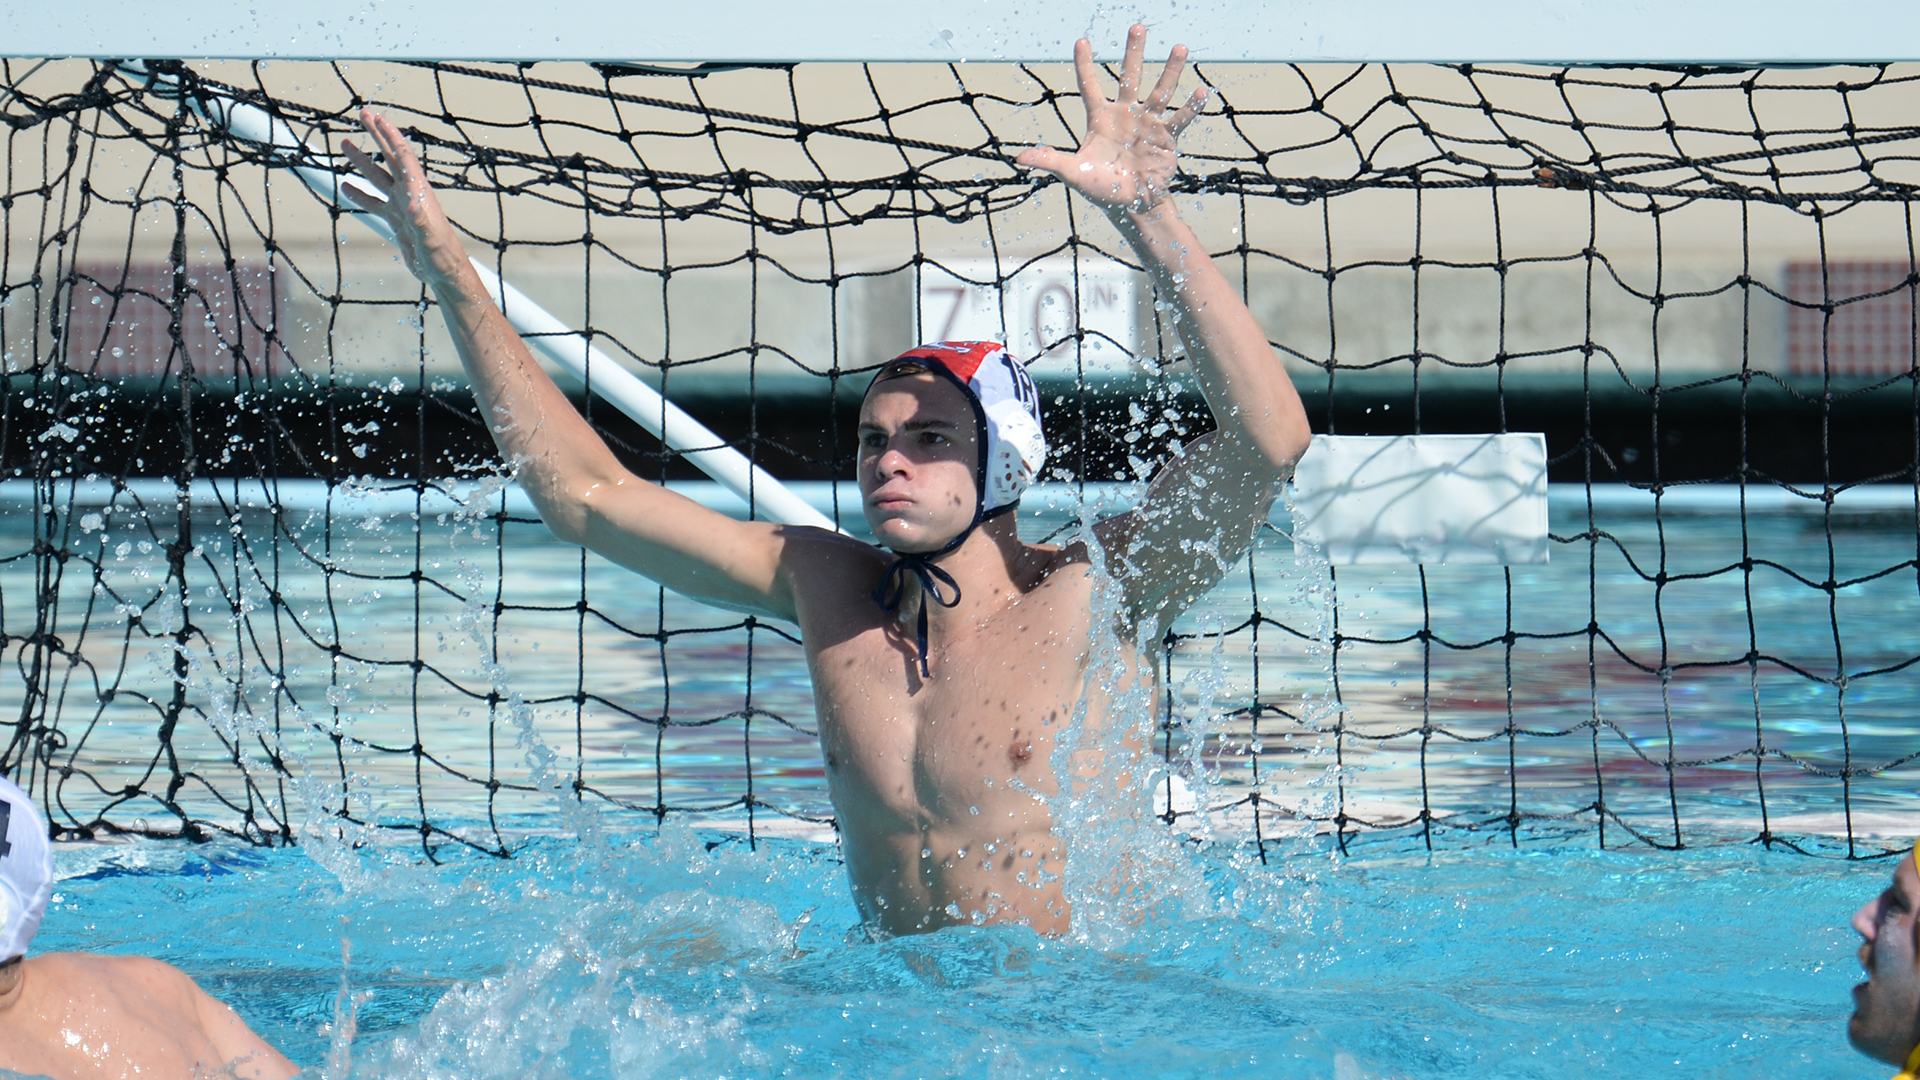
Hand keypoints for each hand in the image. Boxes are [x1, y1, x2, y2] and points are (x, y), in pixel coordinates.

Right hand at [340, 108, 464, 289]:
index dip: (389, 136)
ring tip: (345, 144)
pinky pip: (374, 203)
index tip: (376, 117)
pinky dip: (359, 195)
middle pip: (389, 158)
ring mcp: (402, 206)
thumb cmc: (442, 255)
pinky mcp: (396, 221)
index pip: (402, 157)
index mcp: (418, 192)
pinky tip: (346, 187)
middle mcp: (410, 194)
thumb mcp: (431, 238)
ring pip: (378, 178)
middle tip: (362, 114)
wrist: (443, 273)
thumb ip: (420, 220)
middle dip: (376, 136)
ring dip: (362, 161)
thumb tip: (410, 205)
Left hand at [1016, 24, 1206, 214]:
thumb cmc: (1101, 189)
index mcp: (1101, 119)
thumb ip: (1050, 161)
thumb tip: (1019, 158)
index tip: (1082, 41)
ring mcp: (1149, 124)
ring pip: (1160, 91)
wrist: (1132, 206)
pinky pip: (1180, 119)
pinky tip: (1201, 91)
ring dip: (1170, 71)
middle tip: (1137, 27)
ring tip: (1180, 48)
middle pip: (1129, 77)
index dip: (1085, 64)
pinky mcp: (1167, 138)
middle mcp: (1125, 115)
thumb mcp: (1074, 174)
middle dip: (1133, 53)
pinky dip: (1191, 107)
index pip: (1090, 86)